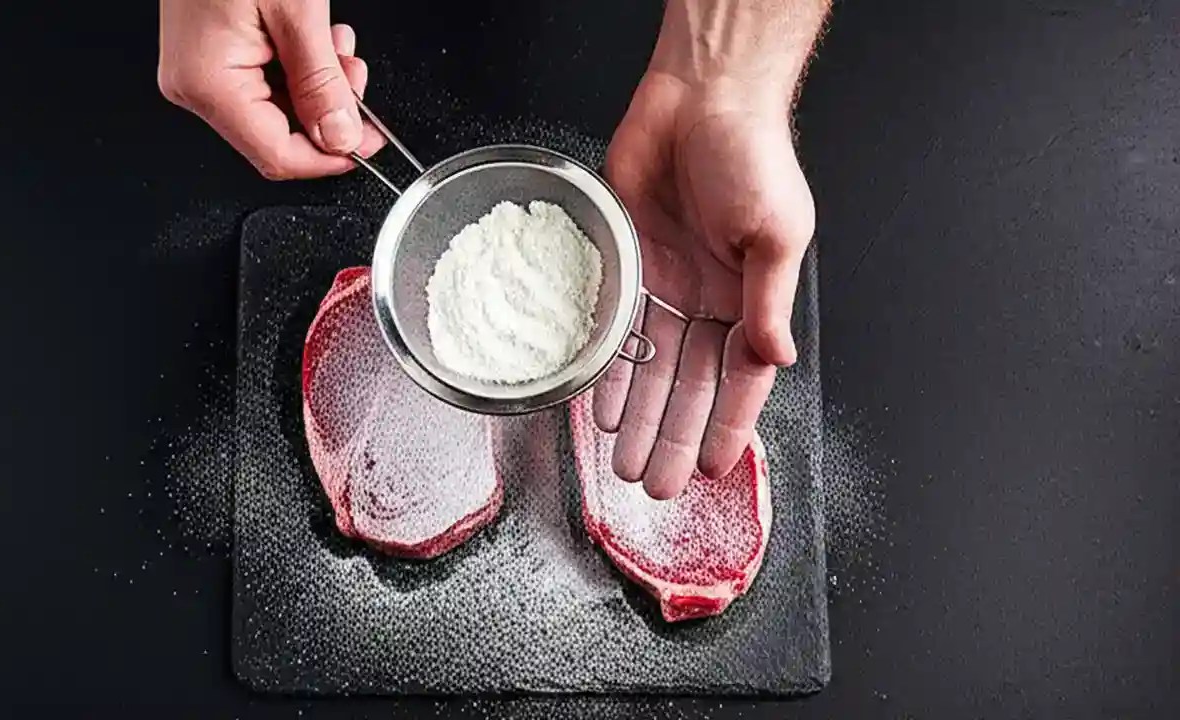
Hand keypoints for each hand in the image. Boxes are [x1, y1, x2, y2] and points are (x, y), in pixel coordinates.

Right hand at [158, 0, 384, 178]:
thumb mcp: (297, 11)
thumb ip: (322, 82)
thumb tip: (341, 137)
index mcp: (207, 82)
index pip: (277, 156)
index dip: (331, 156)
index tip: (368, 141)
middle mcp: (194, 84)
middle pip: (276, 137)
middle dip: (327, 112)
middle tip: (355, 77)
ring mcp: (198, 70)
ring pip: (275, 111)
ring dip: (318, 86)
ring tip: (335, 45)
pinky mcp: (208, 54)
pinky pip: (262, 82)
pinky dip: (298, 68)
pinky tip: (315, 40)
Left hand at [594, 72, 815, 498]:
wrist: (701, 97)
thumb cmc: (752, 155)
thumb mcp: (775, 233)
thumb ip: (768, 302)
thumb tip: (776, 360)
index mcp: (753, 298)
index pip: (740, 380)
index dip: (726, 425)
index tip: (709, 468)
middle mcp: (709, 300)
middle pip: (689, 386)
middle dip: (671, 437)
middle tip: (654, 485)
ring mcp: (666, 285)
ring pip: (650, 368)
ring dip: (638, 416)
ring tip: (622, 462)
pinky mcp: (628, 264)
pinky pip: (616, 328)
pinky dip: (608, 368)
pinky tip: (599, 405)